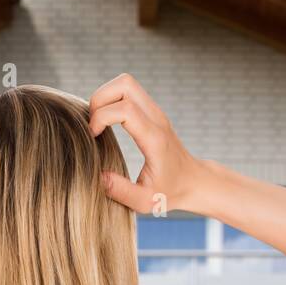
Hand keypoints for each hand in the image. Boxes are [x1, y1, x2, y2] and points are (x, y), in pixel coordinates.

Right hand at [88, 73, 202, 215]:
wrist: (193, 181)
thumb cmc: (169, 192)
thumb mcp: (145, 201)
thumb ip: (121, 191)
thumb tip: (98, 176)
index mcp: (154, 138)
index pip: (125, 109)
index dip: (101, 117)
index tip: (93, 137)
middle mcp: (156, 118)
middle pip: (124, 84)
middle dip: (99, 99)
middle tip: (92, 124)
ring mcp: (154, 111)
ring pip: (125, 82)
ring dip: (104, 97)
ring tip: (97, 122)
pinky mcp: (151, 111)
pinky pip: (127, 92)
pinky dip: (111, 100)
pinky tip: (106, 123)